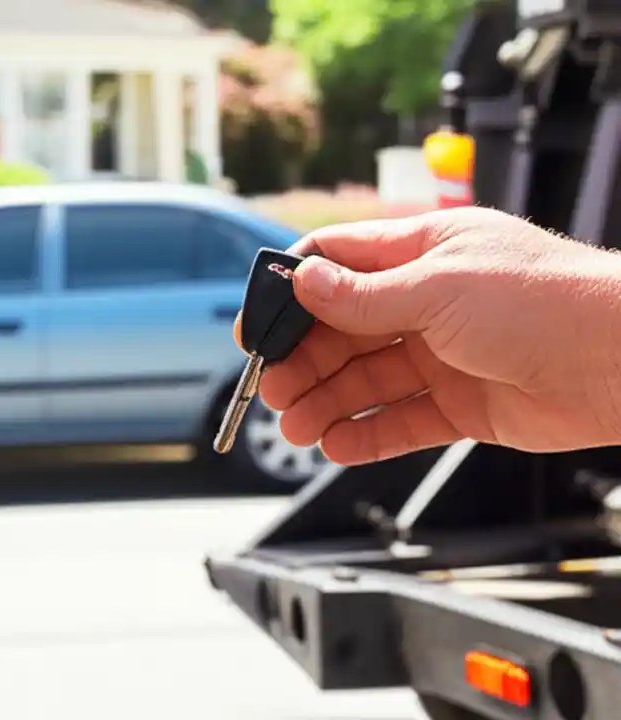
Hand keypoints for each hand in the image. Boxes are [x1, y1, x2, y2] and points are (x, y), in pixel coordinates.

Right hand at [237, 206, 620, 464]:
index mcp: (422, 250)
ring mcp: (445, 354)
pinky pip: (402, 421)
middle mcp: (429, 301)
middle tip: (273, 390)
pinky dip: (366, 435)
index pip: (338, 263)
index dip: (292, 293)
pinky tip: (337, 445)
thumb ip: (364, 295)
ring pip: (367, 380)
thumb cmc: (548, 300)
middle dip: (304, 360)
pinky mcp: (464, 403)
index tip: (259, 326)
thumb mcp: (439, 286)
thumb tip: (304, 282)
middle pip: (343, 330)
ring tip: (296, 428)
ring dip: (326, 402)